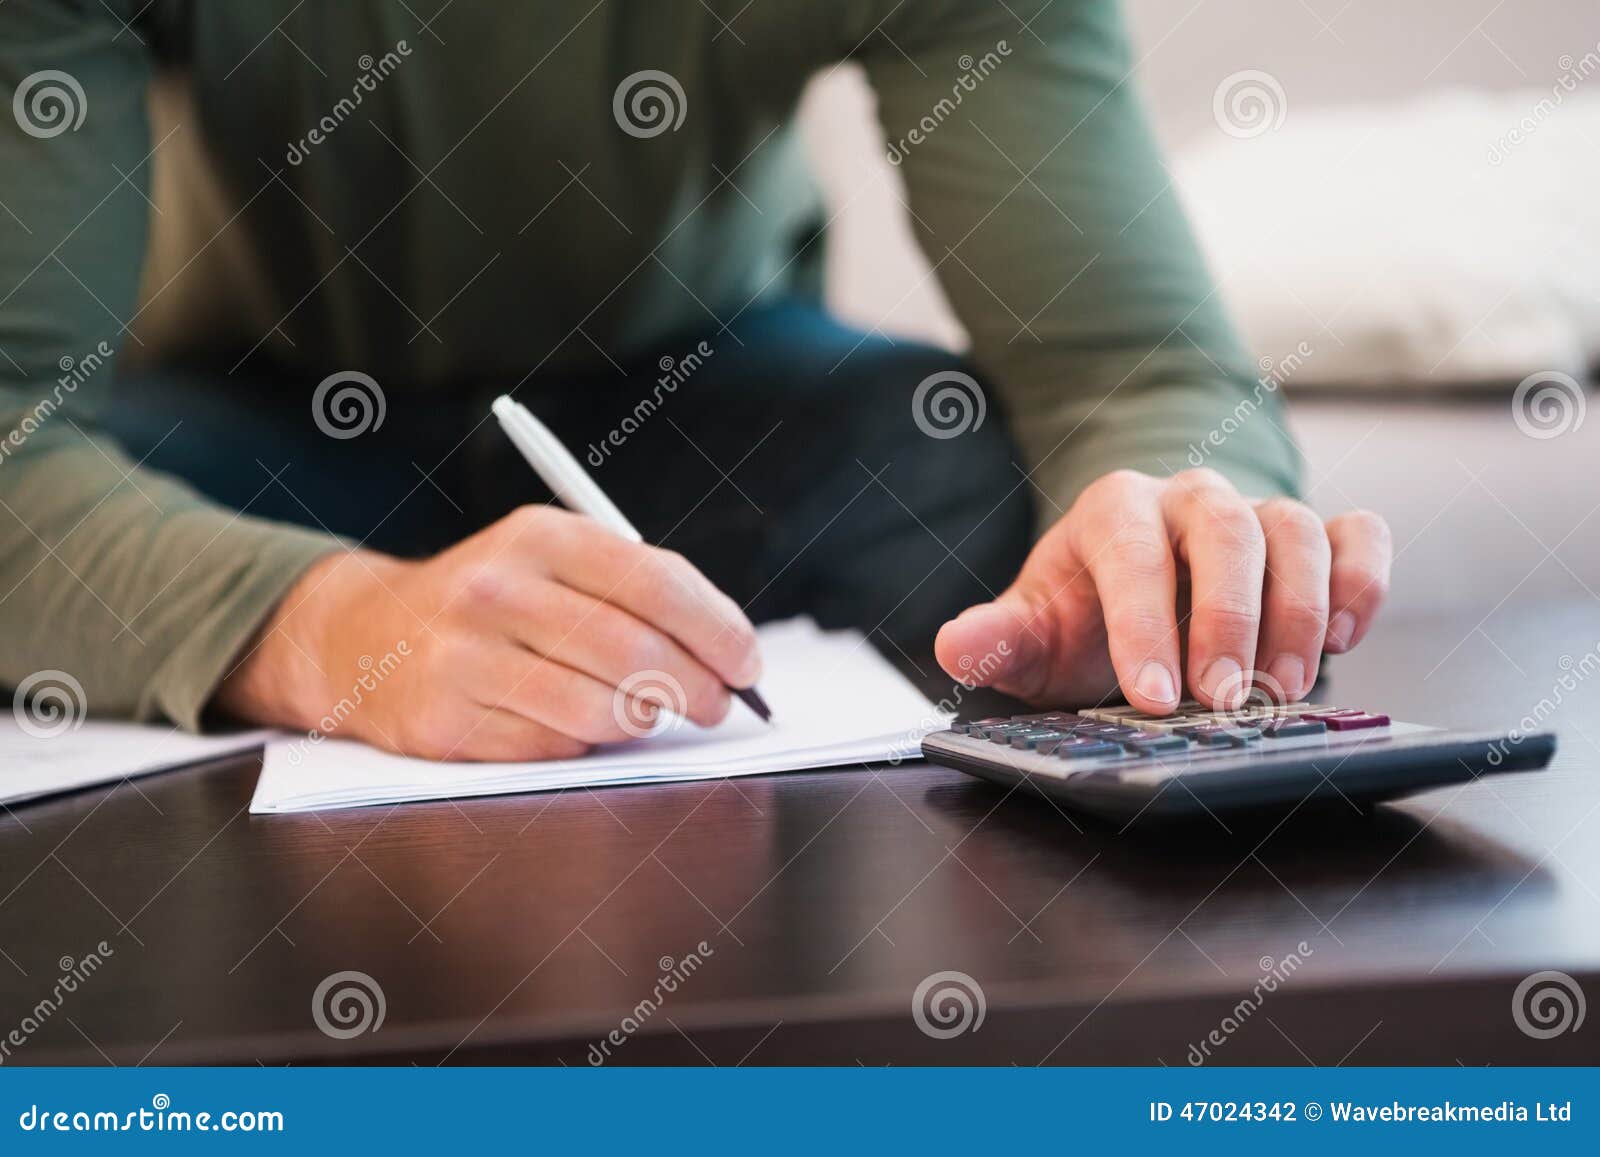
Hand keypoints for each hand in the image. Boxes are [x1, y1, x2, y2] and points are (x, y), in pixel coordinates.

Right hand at [214, 506, 761, 759]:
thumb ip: (638, 592)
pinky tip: (575, 722)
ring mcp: (465, 657)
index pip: (655, 583)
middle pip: (635, 654)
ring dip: (643, 720)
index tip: (748, 664)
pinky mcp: (446, 720)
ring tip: (647, 712)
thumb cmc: (496, 603)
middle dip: (697, 689)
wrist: (368, 637)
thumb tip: (731, 654)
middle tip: (716, 704)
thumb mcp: (555, 563)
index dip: (717, 631)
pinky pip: (553, 747)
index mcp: (540, 536)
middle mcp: (497, 589)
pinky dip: (583, 743)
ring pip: (600, 709)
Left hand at [934, 468, 1391, 711]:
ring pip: (1296, 531)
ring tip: (1282, 688)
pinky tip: (1343, 636)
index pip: (1133, 555)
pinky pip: (1357, 534)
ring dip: (1297, 611)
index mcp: (1114, 510)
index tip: (1152, 695)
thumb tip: (956, 644)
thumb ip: (1001, 639)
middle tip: (1225, 700)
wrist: (1138, 601)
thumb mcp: (1037, 635)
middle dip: (1228, 618)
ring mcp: (1258, 513)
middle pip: (1224, 532)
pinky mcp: (1316, 537)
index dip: (1145, 624)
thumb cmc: (1087, 619)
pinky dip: (1362, 579)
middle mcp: (1189, 500)